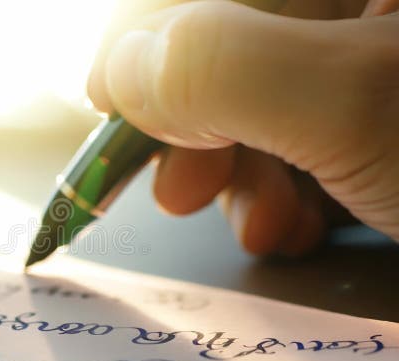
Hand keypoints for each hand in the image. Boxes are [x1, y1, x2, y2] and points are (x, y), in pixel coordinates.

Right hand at [88, 0, 398, 254]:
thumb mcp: (351, 103)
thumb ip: (221, 69)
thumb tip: (124, 68)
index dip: (139, 39)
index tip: (106, 105)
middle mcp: (347, 18)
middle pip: (220, 57)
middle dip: (189, 132)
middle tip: (183, 190)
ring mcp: (357, 74)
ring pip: (249, 111)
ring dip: (234, 181)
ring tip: (263, 225)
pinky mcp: (368, 129)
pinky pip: (293, 148)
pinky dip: (279, 197)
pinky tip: (298, 226)